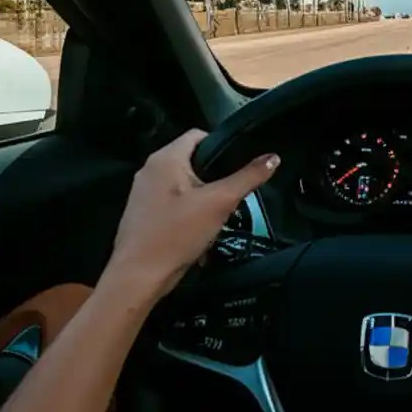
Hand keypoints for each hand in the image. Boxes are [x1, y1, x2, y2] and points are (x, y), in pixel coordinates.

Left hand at [104, 129, 278, 300]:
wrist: (138, 276)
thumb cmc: (177, 233)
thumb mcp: (220, 203)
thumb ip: (248, 178)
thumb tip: (273, 157)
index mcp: (165, 158)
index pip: (199, 135)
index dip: (222, 147)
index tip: (239, 168)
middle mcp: (150, 169)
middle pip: (192, 161)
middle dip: (215, 177)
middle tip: (232, 196)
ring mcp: (143, 192)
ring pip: (183, 184)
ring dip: (203, 197)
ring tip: (219, 215)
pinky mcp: (143, 213)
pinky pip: (173, 202)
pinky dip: (188, 212)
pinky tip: (199, 231)